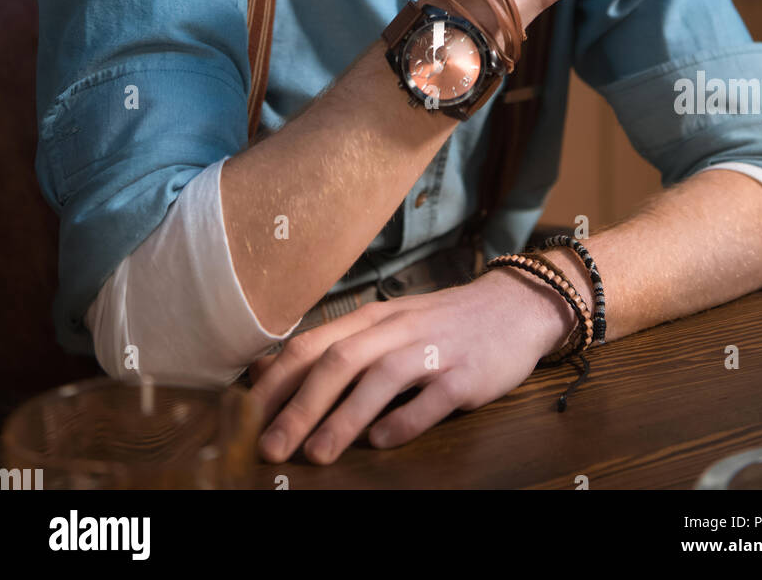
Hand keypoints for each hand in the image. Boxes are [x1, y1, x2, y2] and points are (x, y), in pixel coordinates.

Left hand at [246, 269, 567, 465]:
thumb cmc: (442, 324)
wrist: (515, 307)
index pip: (312, 345)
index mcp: (372, 318)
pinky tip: (382, 442)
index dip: (277, 382)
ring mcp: (433, 350)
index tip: (246, 417)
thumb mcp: (389, 324)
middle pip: (338, 362)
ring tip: (317, 454)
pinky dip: (404, 420)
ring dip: (344, 418)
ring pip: (379, 379)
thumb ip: (340, 345)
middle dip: (299, 407)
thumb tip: (273, 369)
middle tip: (271, 447)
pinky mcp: (467, 374)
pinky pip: (431, 398)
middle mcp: (397, 329)